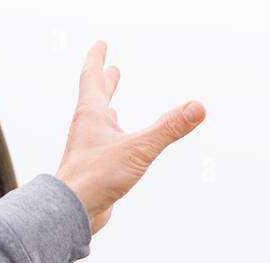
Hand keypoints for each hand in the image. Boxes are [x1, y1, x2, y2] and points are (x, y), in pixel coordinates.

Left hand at [55, 41, 204, 233]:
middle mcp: (87, 128)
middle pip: (95, 97)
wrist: (71, 210)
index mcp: (92, 115)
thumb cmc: (96, 177)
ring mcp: (87, 149)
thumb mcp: (139, 149)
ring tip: (113, 106)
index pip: (93, 76)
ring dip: (106, 110)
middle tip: (111, 69)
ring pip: (98, 124)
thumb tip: (198, 108)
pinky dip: (110, 138)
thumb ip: (168, 128)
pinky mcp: (92, 169)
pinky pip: (102, 147)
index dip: (97, 58)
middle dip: (104, 81)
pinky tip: (116, 147)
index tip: (101, 45)